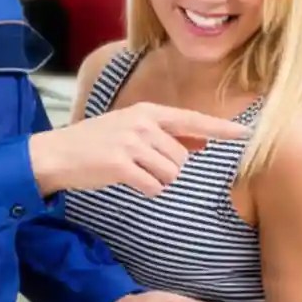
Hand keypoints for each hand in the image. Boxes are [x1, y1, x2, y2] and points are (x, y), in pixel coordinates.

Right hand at [29, 102, 249, 196]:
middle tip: (138, 164)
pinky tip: (126, 181)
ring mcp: (131, 143)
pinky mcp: (122, 165)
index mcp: (146, 112)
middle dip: (167, 168)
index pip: (192, 120)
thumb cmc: (94, 143)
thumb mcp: (130, 130)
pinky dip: (145, 189)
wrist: (55, 154)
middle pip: (182, 158)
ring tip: (131, 172)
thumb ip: (167, 135)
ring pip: (171, 174)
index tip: (246, 133)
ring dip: (156, 180)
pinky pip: (154, 186)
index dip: (220, 129)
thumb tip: (203, 142)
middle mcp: (142, 124)